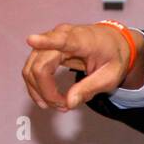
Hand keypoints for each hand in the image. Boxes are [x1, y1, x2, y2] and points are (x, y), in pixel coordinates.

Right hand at [22, 22, 143, 110]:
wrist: (112, 41)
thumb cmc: (112, 56)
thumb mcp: (110, 76)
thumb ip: (89, 88)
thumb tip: (69, 103)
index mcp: (81, 40)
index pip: (60, 40)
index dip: (44, 41)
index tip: (32, 40)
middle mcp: (60, 36)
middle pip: (40, 66)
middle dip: (47, 91)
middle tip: (64, 107)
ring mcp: (48, 42)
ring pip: (31, 68)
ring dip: (39, 90)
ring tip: (59, 105)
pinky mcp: (44, 49)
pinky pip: (33, 68)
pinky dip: (38, 86)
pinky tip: (49, 98)